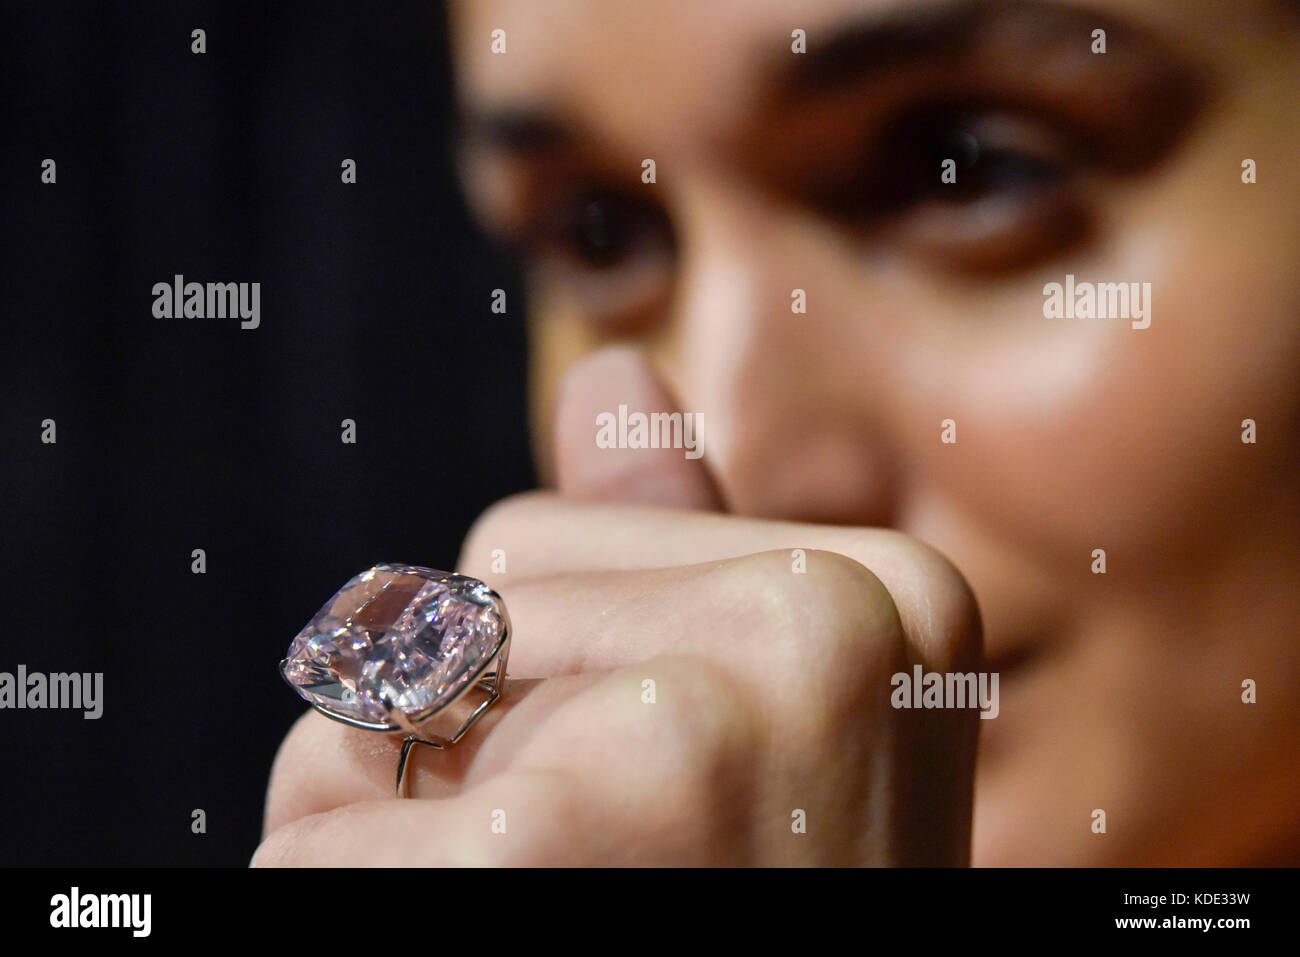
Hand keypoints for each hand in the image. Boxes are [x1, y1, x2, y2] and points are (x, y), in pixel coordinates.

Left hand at [254, 352, 982, 864]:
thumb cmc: (747, 894)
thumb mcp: (752, 726)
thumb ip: (674, 546)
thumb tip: (611, 365)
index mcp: (880, 592)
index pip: (550, 537)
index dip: (556, 693)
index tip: (671, 804)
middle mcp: (823, 630)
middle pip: (473, 589)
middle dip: (480, 732)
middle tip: (610, 865)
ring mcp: (694, 730)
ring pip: (389, 678)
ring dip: (410, 801)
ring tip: (573, 886)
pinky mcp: (550, 841)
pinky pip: (329, 787)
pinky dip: (354, 865)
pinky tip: (508, 910)